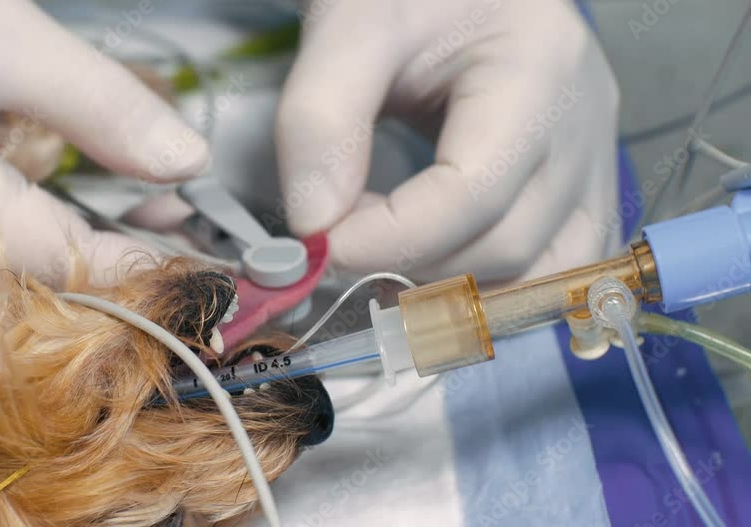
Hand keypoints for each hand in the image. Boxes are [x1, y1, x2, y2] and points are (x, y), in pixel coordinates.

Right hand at [0, 0, 208, 286]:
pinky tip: (83, 204)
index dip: (140, 266)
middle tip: (188, 233)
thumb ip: (101, 107)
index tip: (207, 265)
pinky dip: (35, 231)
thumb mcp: (5, 39)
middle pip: (33, 280)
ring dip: (82, 246)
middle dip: (117, 260)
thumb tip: (186, 162)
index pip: (60, 263)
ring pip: (4, 271)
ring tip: (157, 215)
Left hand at [276, 0, 619, 282]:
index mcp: (536, 69)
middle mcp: (582, 125)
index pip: (475, 191)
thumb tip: (316, 227)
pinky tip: (430, 275)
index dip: (393, 237)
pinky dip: (490, 294)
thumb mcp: (349, 32)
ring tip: (384, 261)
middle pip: (509, 244)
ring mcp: (591, 164)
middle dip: (412, 263)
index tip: (323, 245)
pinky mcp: (582, 193)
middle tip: (343, 240)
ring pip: (541, 277)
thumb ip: (320, 120)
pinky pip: (555, 274)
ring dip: (453, 293)